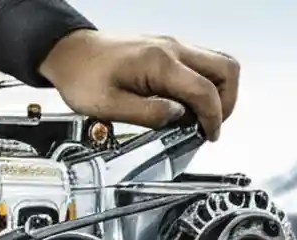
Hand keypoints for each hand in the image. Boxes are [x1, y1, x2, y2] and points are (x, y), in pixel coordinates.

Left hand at [39, 30, 239, 140]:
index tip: (207, 136)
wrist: (69, 53)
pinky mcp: (169, 50)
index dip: (214, 119)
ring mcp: (173, 47)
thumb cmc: (82, 76)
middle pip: (227, 69)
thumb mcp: (109, 106)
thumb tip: (178, 119)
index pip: (206, 91)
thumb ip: (149, 115)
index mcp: (159, 63)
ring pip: (219, 65)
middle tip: (209, 125)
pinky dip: (205, 87)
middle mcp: (172, 49)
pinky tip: (186, 105)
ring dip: (219, 94)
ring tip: (199, 117)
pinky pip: (203, 66)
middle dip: (226, 103)